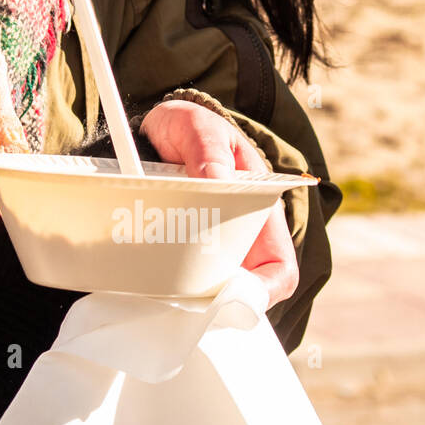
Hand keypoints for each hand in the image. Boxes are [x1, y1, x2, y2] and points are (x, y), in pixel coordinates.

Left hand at [139, 98, 297, 305]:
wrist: (155, 130)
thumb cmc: (188, 128)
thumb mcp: (199, 127)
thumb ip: (207, 148)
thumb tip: (216, 178)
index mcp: (261, 211)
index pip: (279, 268)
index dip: (263, 290)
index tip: (230, 296)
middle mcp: (240, 236)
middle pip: (241, 289)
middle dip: (216, 298)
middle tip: (180, 291)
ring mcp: (212, 246)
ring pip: (209, 289)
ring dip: (189, 294)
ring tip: (159, 285)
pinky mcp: (183, 249)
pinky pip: (180, 279)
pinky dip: (167, 285)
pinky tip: (145, 278)